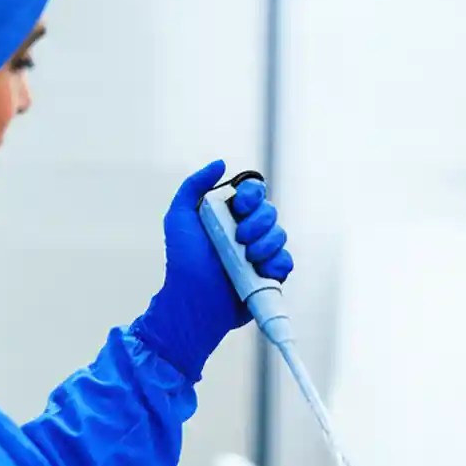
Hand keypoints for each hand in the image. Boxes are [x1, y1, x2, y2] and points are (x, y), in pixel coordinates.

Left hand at [132, 159, 292, 379]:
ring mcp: (260, 254)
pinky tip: (260, 271)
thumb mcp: (179, 218)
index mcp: (229, 215)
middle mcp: (247, 231)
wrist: (195, 301)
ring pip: (280, 235)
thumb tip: (220, 163)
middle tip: (239, 239)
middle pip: (270, 212)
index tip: (238, 207)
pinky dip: (276, 265)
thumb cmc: (183, 262)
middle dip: (257, 224)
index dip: (251, 196)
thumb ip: (193, 186)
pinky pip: (286, 262)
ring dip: (265, 246)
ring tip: (247, 260)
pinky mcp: (270, 276)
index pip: (254, 192)